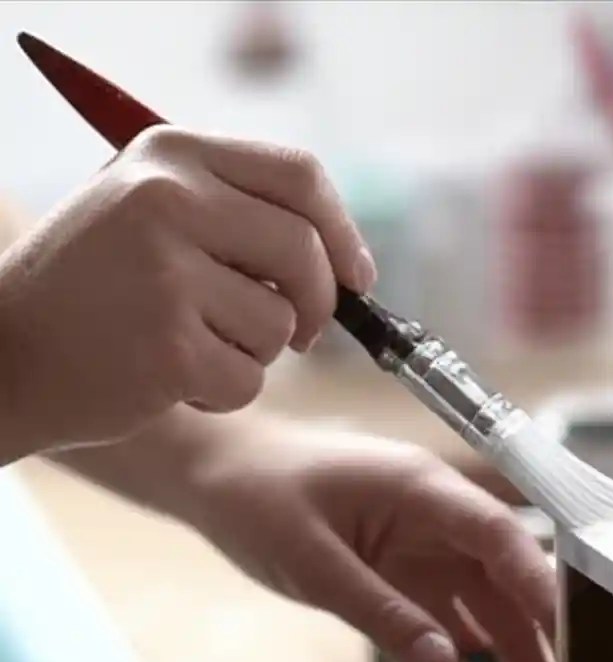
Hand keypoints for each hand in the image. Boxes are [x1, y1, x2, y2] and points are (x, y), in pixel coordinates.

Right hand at [0, 126, 375, 459]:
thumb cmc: (91, 288)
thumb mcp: (147, 212)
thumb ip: (234, 211)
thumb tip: (345, 255)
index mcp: (169, 155)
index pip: (299, 175)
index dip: (341, 230)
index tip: (357, 275)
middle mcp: (166, 200)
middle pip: (304, 250)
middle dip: (318, 302)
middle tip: (300, 332)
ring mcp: (164, 272)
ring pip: (280, 323)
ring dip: (254, 352)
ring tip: (189, 345)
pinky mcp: (166, 346)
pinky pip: (249, 380)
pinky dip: (222, 392)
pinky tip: (167, 378)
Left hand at [184, 421, 557, 661]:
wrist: (215, 472)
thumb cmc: (258, 496)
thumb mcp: (314, 563)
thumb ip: (383, 614)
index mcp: (422, 488)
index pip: (500, 534)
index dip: (540, 584)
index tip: (571, 634)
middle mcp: (436, 511)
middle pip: (505, 572)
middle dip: (538, 630)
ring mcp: (421, 538)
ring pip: (483, 595)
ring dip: (510, 645)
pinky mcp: (402, 562)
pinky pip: (447, 605)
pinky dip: (464, 641)